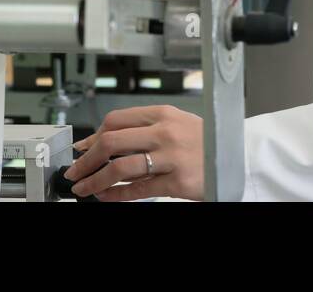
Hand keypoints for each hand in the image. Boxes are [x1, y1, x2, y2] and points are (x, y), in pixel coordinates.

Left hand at [64, 105, 203, 200]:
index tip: (81, 149)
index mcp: (163, 114)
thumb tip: (102, 141)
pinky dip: (116, 196)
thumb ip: (143, 130)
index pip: (115, 120)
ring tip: (85, 188)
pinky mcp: (176, 181)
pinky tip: (107, 197)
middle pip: (111, 142)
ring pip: (119, 168)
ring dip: (94, 181)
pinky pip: (137, 190)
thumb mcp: (176, 125)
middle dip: (86, 160)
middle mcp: (165, 132)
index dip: (92, 137)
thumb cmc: (204, 141)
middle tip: (75, 172)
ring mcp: (170, 157)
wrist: (236, 156)